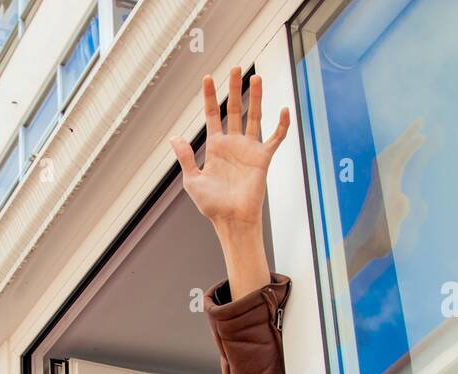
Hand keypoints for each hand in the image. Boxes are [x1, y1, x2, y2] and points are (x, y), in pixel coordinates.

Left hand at [170, 69, 289, 230]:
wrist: (231, 220)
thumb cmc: (211, 204)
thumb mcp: (192, 180)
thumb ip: (185, 158)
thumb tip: (174, 137)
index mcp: (215, 147)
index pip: (211, 115)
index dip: (209, 97)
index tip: (207, 78)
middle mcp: (233, 144)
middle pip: (234, 109)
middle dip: (234, 89)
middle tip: (235, 68)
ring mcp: (249, 149)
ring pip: (254, 116)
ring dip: (256, 97)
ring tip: (256, 77)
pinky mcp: (263, 158)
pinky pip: (275, 138)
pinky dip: (281, 125)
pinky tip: (283, 109)